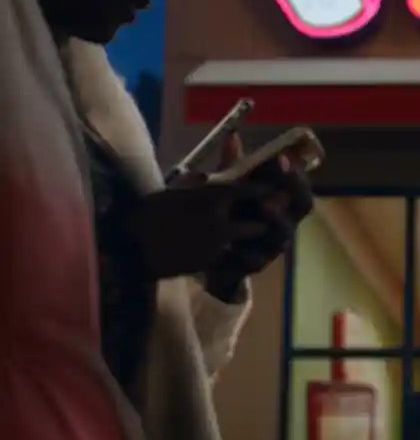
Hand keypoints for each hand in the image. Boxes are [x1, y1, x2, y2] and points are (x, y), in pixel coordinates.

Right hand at [125, 175, 266, 280]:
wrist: (128, 247)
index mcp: (209, 194)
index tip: (270, 189)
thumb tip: (210, 177)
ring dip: (256, 232)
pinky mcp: (210, 263)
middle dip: (266, 211)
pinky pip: (238, 258)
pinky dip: (242, 254)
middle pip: (260, 212)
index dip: (262, 189)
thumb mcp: (173, 190)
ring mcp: (216, 242)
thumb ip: (197, 183)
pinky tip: (241, 253)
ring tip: (256, 230)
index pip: (249, 188)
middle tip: (272, 210)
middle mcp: (219, 216)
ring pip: (252, 234)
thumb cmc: (146, 213)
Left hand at [204, 132, 314, 295]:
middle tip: (281, 171)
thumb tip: (231, 137)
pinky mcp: (255, 265)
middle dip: (293, 190)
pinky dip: (245, 252)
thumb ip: (233, 167)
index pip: (300, 182)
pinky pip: (256, 261)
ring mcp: (273, 244)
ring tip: (265, 205)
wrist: (215, 256)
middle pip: (303, 205)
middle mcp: (286, 220)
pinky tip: (233, 246)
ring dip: (276, 218)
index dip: (295, 170)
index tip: (281, 156)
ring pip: (283, 233)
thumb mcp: (230, 189)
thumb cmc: (231, 215)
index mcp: (284, 200)